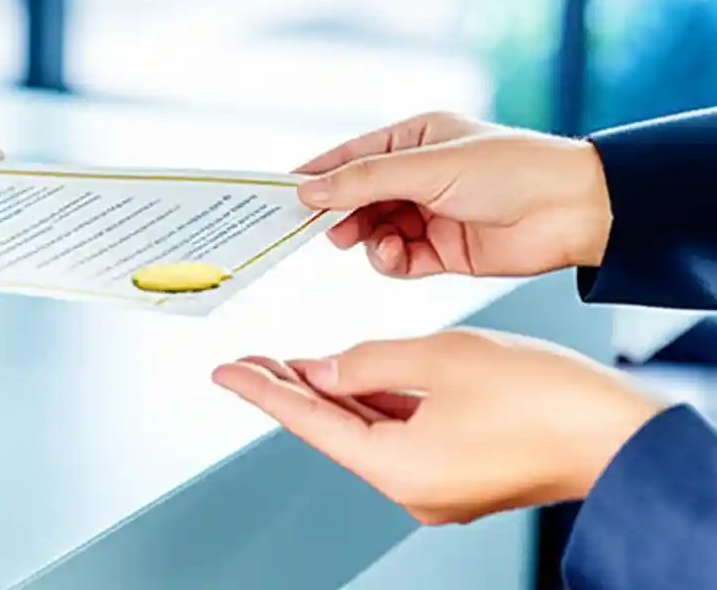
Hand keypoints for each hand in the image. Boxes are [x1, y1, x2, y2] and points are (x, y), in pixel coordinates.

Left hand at [213, 330, 664, 524]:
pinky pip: (399, 435)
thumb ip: (371, 362)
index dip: (262, 391)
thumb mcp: (440, 359)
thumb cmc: (542, 400)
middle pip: (332, 429)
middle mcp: (409, 486)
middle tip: (249, 359)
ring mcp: (434, 485)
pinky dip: (371, 405)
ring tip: (289, 361)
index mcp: (396, 466)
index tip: (225, 372)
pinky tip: (350, 378)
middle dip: (290, 390)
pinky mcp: (458, 473)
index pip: (308, 422)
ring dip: (330, 395)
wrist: (618, 437)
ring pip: (365, 431)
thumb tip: (327, 369)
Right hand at [295, 112, 611, 277]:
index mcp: (414, 139)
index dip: (315, 175)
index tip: (281, 195)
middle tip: (325, 230)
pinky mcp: (442, 251)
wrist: (574, 212)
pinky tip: (399, 256)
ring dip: (367, 240)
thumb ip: (363, 181)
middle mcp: (418, 175)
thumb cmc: (511, 169)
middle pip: (356, 198)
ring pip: (372, 232)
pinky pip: (398, 259)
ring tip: (374, 242)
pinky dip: (391, 260)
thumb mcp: (426, 166)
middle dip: (339, 215)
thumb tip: (308, 190)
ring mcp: (429, 214)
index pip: (349, 157)